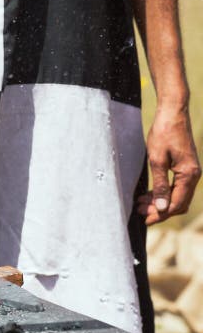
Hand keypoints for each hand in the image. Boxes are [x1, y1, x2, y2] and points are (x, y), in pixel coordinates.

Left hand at [137, 105, 200, 224]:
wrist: (172, 113)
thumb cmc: (163, 133)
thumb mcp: (157, 161)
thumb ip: (160, 185)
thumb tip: (162, 207)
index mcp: (189, 175)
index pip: (176, 204)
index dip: (159, 214)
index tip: (144, 219)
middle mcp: (193, 175)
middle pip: (178, 203)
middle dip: (159, 210)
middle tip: (139, 212)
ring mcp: (190, 172)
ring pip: (176, 196)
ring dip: (159, 202)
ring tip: (139, 204)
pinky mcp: (184, 168)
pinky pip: (175, 187)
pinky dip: (162, 193)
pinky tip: (147, 195)